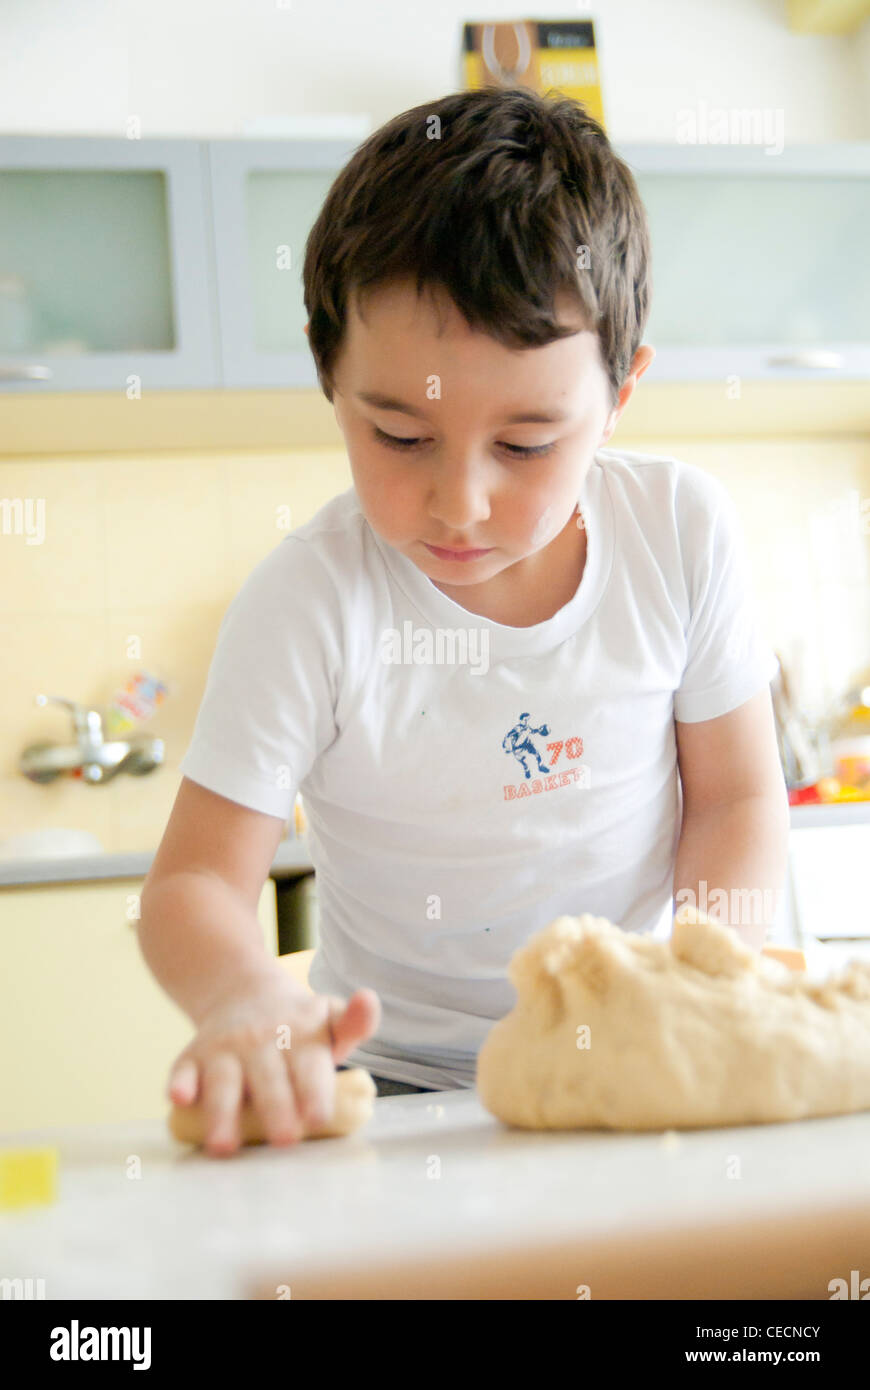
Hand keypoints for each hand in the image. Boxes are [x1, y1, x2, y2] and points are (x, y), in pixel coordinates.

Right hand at [166, 965, 380, 1156]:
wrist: (243, 991)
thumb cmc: (298, 1026)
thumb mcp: (329, 1019)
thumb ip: (354, 1022)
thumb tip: (369, 999)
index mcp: (300, 1038)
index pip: (309, 1067)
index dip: (314, 1092)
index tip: (317, 1117)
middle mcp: (260, 1041)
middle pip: (269, 1079)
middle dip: (276, 1109)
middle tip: (284, 1141)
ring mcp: (224, 1048)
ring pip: (223, 1081)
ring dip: (222, 1111)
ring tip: (224, 1146)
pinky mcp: (192, 1056)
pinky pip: (182, 1069)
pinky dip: (179, 1084)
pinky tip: (180, 1100)